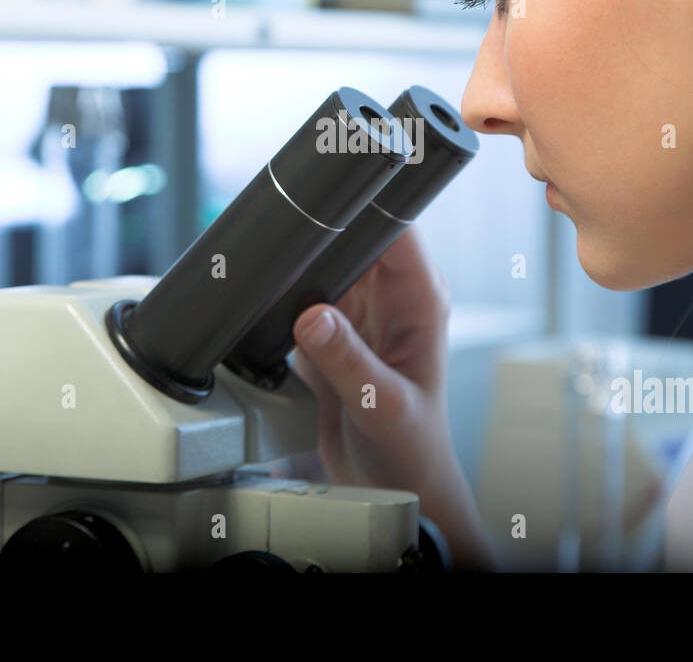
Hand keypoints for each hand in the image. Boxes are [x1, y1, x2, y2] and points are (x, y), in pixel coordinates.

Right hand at [290, 226, 493, 570]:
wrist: (391, 484)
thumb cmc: (411, 447)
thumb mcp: (382, 407)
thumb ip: (349, 361)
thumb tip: (313, 316)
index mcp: (420, 299)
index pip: (395, 227)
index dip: (361, 210)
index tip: (321, 213)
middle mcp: (391, 294)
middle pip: (350, 234)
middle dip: (317, 240)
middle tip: (284, 260)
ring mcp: (358, 307)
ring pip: (320, 259)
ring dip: (297, 270)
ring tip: (277, 290)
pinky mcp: (329, 325)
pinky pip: (300, 291)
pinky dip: (283, 296)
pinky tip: (273, 310)